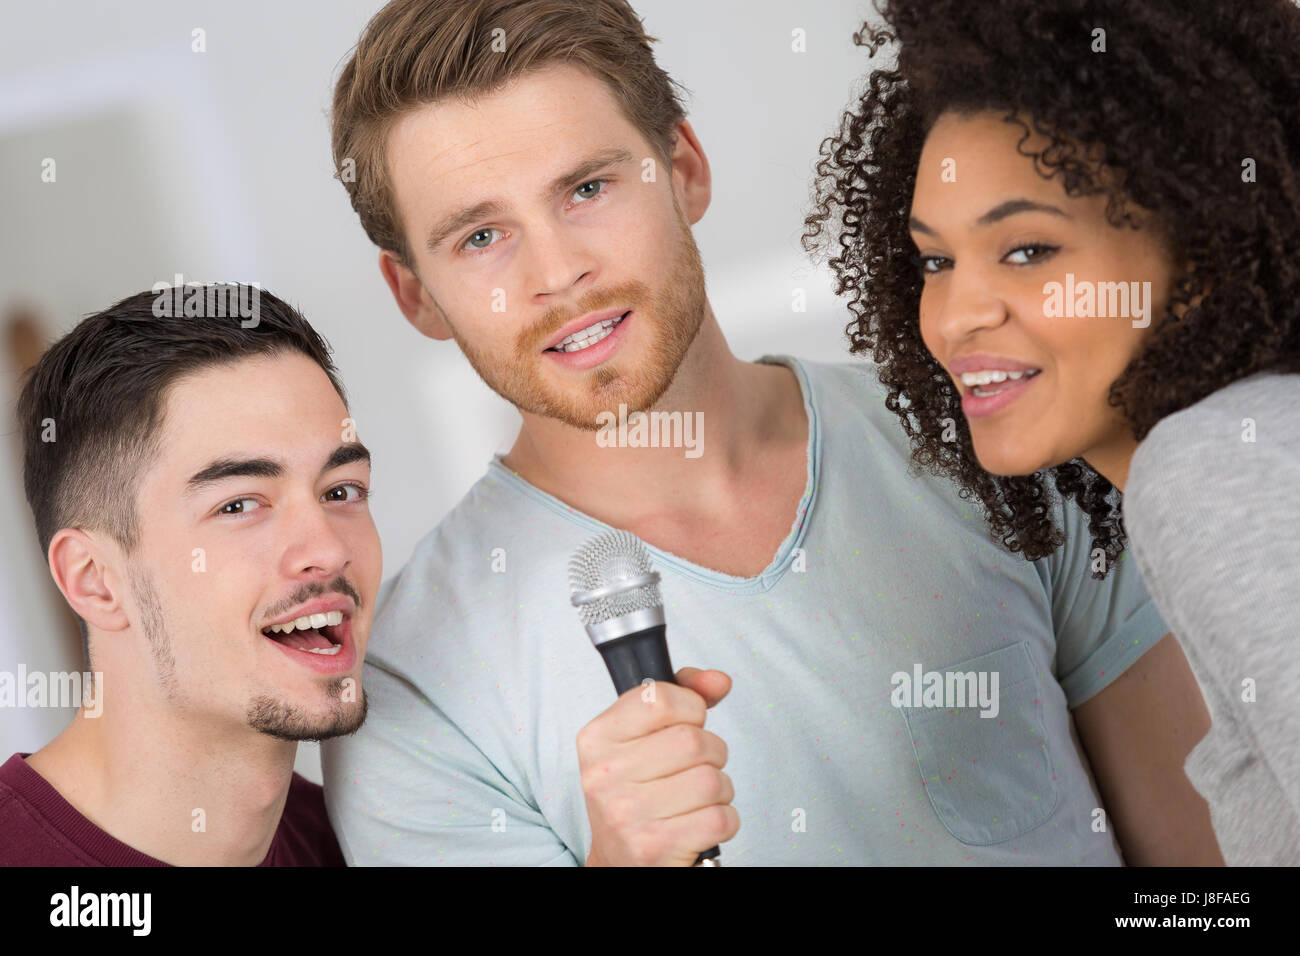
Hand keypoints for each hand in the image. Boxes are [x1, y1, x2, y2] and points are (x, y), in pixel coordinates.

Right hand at [579, 667, 738, 865]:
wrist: (620, 859)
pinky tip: (698, 822)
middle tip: (692, 768)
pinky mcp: (655, 846)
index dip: (689, 707)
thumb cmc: (636, 793)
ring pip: (712, 779)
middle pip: (693, 740)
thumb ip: (681, 697)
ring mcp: (627, 813)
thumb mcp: (643, 738)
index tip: (686, 722)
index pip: (659, 697)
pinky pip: (721, 817)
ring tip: (694, 798)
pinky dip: (723, 820)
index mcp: (597, 739)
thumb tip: (717, 680)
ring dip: (719, 789)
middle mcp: (605, 775)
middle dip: (710, 753)